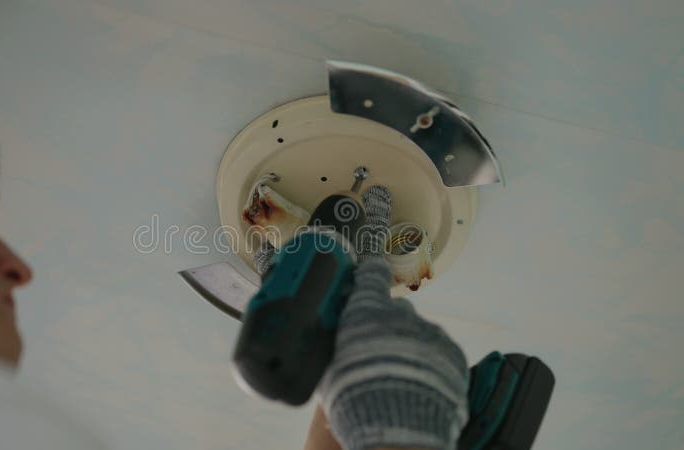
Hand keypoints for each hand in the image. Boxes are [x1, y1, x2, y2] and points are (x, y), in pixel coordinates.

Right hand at [317, 185, 469, 449]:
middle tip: (371, 364)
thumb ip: (332, 339)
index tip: (382, 197)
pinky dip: (422, 368)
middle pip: (387, 314)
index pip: (370, 259)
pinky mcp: (451, 355)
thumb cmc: (355, 398)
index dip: (376, 223)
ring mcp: (429, 333)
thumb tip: (330, 331)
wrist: (398, 430)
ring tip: (390, 384)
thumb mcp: (328, 366)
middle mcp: (401, 314)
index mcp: (366, 311)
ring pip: (412, 337)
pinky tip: (411, 388)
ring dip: (402, 354)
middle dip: (379, 333)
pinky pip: (433, 355)